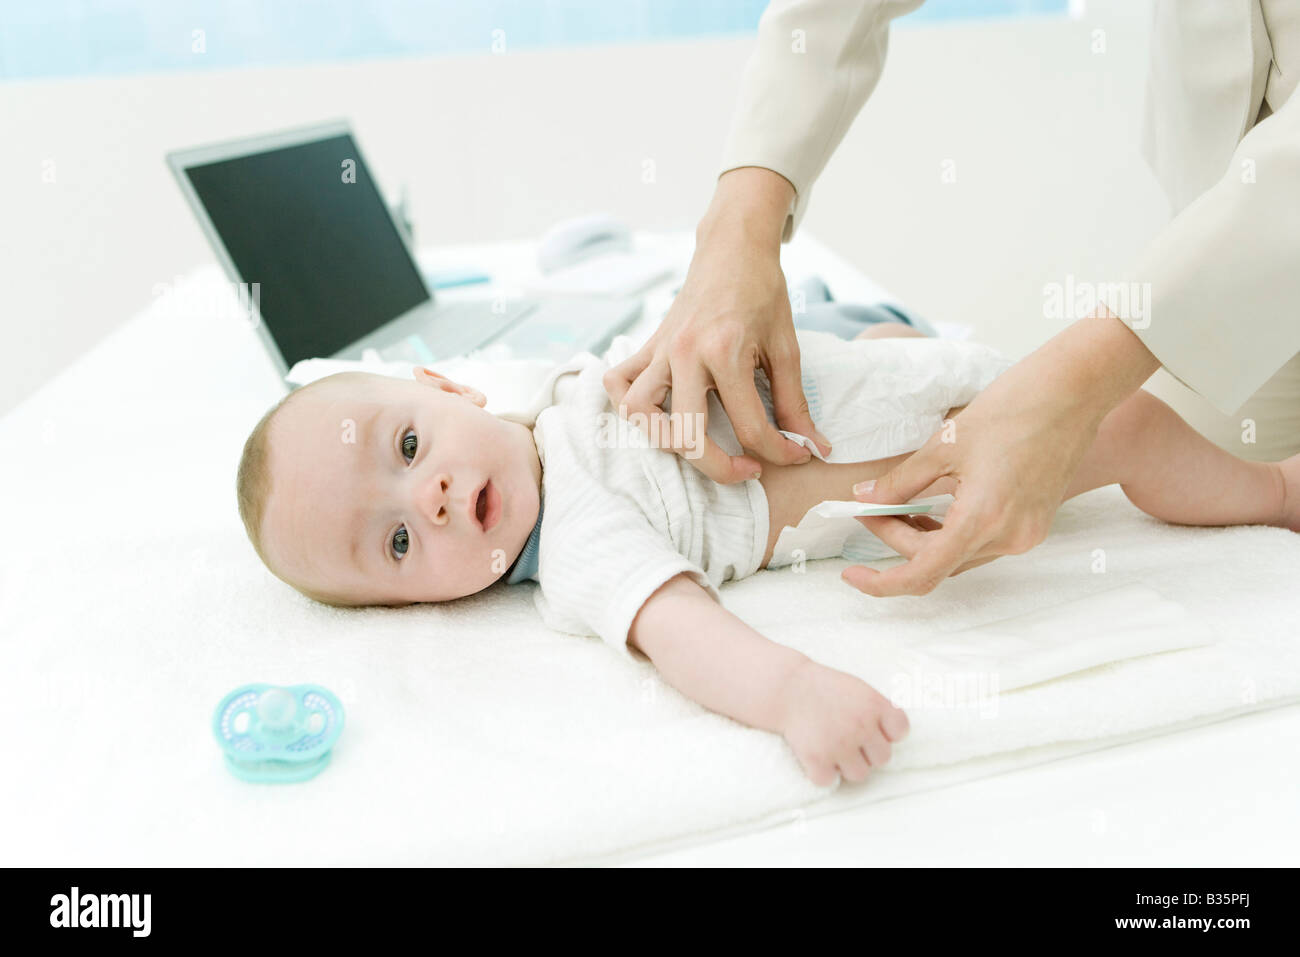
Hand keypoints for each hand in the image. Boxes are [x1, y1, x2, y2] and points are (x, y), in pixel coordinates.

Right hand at [603, 168, 830, 483]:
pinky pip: (618, 382)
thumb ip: (795, 402)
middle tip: (751, 469)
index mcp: (725, 351)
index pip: (750, 426)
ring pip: (641, 415)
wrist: (733, 249)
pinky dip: (627, 405)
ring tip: (699, 447)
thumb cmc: (763, 293)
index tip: (798, 453)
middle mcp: (685, 353)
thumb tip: (814, 447)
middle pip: (688, 435)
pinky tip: (654, 416)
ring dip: (668, 442)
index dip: (779, 451)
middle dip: (722, 468)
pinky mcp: (647, 346)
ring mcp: (660, 350)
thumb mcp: (787, 347)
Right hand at [778, 659, 908, 785]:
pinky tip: (816, 755)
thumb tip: (892, 739)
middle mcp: (861, 726)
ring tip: (832, 747)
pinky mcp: (817, 759)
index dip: (887, 733)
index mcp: (875, 705)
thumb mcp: (859, 690)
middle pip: (882, 759)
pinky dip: (821, 773)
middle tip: (847, 738)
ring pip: (860, 775)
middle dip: (867, 752)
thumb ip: (878, 711)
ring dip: (846, 766)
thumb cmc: (824, 689)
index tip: (872, 727)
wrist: (786, 688)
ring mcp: (840, 744)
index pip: (901, 731)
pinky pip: (829, 781)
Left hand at [843, 310, 1160, 595]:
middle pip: (936, 563)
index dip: (882, 583)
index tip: (852, 575)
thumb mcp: (944, 445)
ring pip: (959, 556)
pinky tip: (929, 509)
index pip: (922, 574)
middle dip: (896, 540)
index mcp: (983, 519)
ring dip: (923, 539)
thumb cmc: (1012, 408)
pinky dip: (950, 533)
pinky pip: (981, 543)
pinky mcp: (1034, 525)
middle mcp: (1008, 537)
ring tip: (894, 508)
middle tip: (869, 509)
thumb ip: (900, 482)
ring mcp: (1025, 535)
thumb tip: (864, 499)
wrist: (1075, 390)